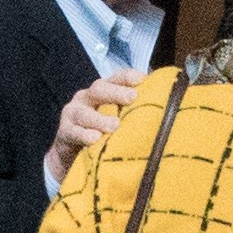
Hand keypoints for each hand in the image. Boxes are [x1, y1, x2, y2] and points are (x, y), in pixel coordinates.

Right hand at [45, 69, 147, 183]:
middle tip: (132, 98)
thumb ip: (134, 112)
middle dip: (116, 93)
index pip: (115, 77)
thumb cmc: (103, 134)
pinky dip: (83, 135)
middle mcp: (88, 98)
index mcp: (103, 91)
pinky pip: (73, 131)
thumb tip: (168, 111)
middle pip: (99, 89)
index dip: (128, 77)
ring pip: (85, 112)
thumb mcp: (118, 120)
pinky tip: (94, 139)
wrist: (72, 156)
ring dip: (100, 119)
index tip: (142, 79)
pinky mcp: (64, 131)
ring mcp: (74, 113)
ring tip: (115, 126)